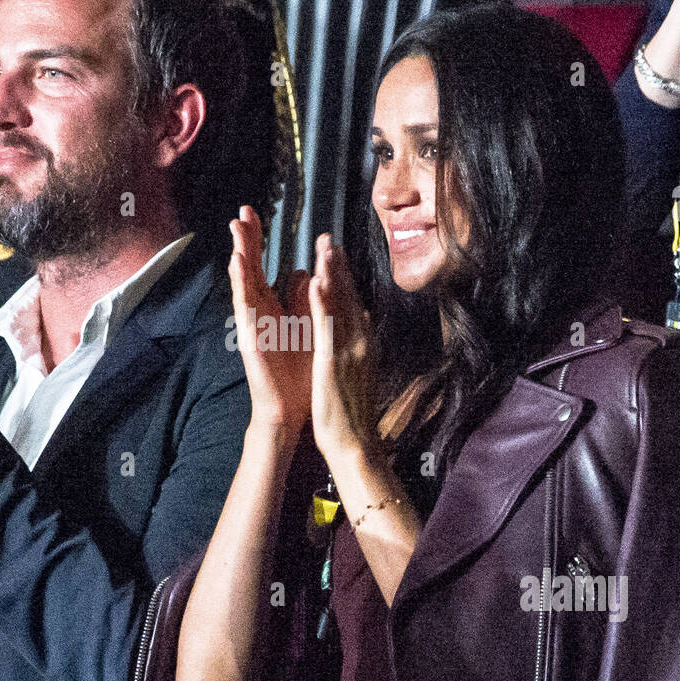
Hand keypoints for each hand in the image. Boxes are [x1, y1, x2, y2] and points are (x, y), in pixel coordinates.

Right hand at [228, 205, 312, 441]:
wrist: (289, 408)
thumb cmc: (297, 372)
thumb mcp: (305, 328)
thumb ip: (304, 301)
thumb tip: (305, 273)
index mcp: (273, 306)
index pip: (264, 265)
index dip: (259, 240)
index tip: (256, 213)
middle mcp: (260, 311)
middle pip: (250, 267)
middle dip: (247, 239)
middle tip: (242, 210)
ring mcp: (253, 323)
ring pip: (244, 282)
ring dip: (240, 254)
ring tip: (236, 228)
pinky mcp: (250, 336)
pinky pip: (244, 306)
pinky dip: (241, 284)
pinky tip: (238, 263)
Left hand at [308, 233, 376, 461]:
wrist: (355, 442)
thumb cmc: (353, 410)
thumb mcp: (358, 369)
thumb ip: (357, 341)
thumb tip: (361, 320)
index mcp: (363, 342)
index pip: (353, 302)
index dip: (344, 276)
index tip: (334, 253)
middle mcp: (360, 340)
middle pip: (349, 296)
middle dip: (338, 266)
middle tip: (327, 238)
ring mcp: (349, 350)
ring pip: (340, 305)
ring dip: (332, 274)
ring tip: (324, 248)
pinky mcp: (334, 362)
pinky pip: (327, 328)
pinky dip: (322, 304)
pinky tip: (316, 283)